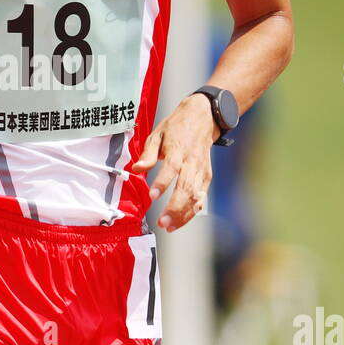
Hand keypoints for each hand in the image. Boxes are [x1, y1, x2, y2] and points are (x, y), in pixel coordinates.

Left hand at [131, 93, 216, 230]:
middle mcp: (192, 161)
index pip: (171, 168)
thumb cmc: (176, 127)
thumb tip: (136, 169)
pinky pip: (202, 196)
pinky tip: (182, 220)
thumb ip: (148, 154)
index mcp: (178, 149)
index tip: (152, 196)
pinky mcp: (207, 176)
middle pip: (186, 187)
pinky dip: (193, 210)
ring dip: (184, 214)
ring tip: (170, 226)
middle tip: (162, 222)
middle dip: (175, 207)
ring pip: (195, 196)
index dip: (162, 183)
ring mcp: (201, 170)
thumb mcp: (157, 134)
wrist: (203, 118)